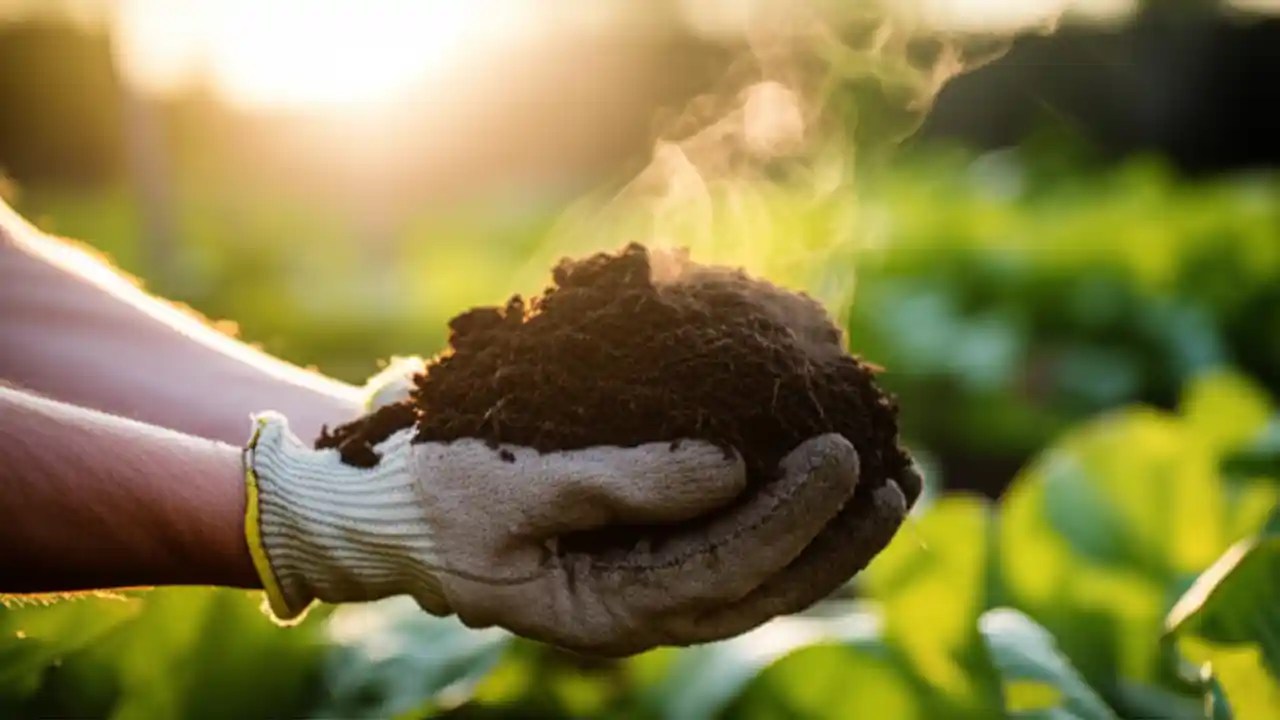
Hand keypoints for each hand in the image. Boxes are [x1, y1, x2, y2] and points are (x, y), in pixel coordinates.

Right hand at [243, 414, 885, 655]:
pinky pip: (724, 536)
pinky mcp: (637, 544)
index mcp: (604, 611)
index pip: (724, 571)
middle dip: (835, 539)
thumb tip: (730, 466)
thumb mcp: (510, 488)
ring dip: (822, 532)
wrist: (380, 507)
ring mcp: (640, 578)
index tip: (844, 454)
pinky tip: (814, 469)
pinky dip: (776, 509)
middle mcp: (636, 607)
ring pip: (754, 572)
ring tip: (889, 482)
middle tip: (899, 479)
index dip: (791, 517)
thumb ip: (619, 483)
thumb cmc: (430, 497)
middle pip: (760, 586)